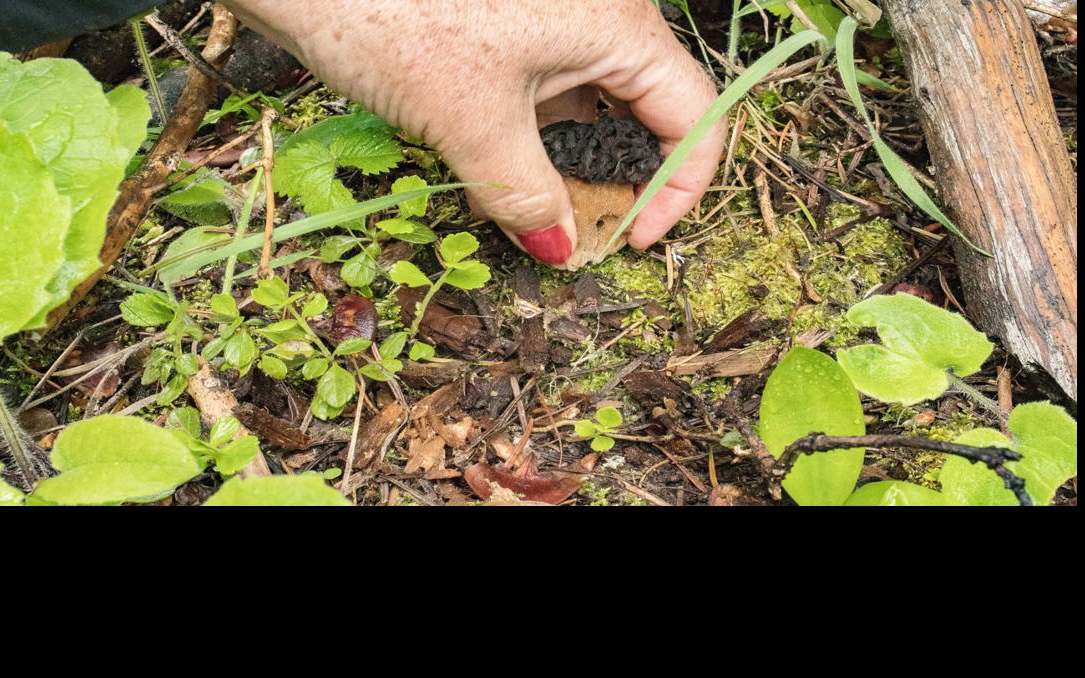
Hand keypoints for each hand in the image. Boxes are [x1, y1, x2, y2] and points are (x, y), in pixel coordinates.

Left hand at [229, 0, 721, 264]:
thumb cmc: (389, 13)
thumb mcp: (468, 125)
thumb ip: (525, 195)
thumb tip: (558, 247)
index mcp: (617, 24)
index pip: (695, 115)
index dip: (678, 190)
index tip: (632, 240)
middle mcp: (598, 14)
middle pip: (650, 110)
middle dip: (624, 182)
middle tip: (583, 237)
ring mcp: (550, 18)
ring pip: (594, 103)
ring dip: (575, 167)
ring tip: (537, 216)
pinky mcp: (504, 26)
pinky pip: (548, 88)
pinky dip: (536, 138)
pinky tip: (503, 177)